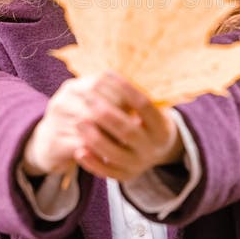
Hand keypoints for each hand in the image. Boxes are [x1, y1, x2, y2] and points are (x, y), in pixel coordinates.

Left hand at [22, 72, 182, 182]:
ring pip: (115, 153)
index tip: (106, 73)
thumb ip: (138, 93)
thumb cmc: (148, 121)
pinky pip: (107, 172)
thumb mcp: (152, 108)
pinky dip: (92, 162)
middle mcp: (152, 147)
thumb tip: (121, 62)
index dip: (126, 89)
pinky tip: (78, 150)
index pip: (145, 105)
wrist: (157, 152)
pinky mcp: (125, 176)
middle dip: (105, 114)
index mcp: (162, 127)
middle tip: (86, 96)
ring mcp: (139, 164)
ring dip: (95, 138)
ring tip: (77, 121)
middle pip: (128, 130)